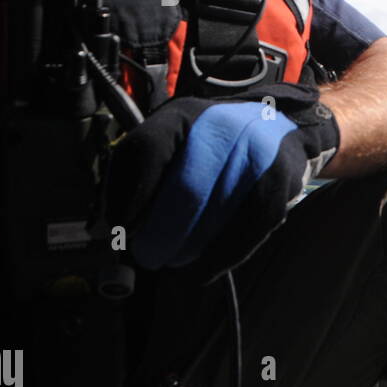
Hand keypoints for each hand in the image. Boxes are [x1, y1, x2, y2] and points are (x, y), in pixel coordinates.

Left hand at [107, 83, 339, 279]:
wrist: (282, 131)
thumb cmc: (213, 146)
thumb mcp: (170, 146)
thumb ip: (134, 180)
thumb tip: (104, 230)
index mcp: (184, 115)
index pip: (148, 152)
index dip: (131, 197)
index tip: (121, 231)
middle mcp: (223, 127)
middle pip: (186, 189)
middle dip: (161, 232)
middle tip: (148, 256)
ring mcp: (257, 154)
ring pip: (216, 214)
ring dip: (189, 248)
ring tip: (175, 261)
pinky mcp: (281, 183)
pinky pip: (246, 231)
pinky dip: (221, 257)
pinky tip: (203, 271)